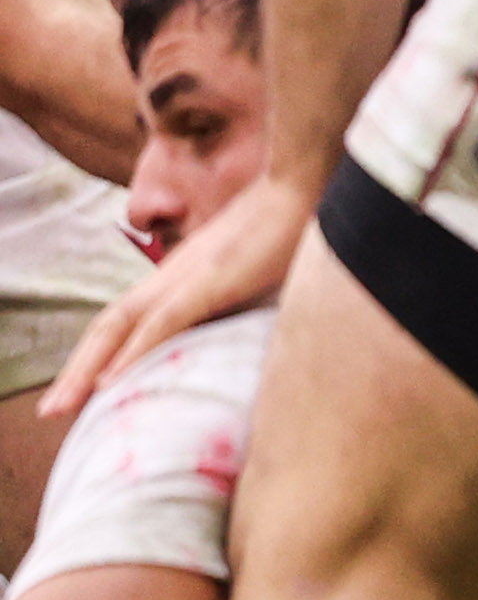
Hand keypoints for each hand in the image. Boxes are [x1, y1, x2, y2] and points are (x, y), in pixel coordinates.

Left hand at [48, 169, 311, 420]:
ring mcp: (185, 277)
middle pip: (108, 327)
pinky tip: (111, 381)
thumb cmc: (291, 233)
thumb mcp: (257, 279)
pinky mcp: (209, 280)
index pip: (124, 322)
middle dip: (77, 371)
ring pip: (119, 326)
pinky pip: (162, 322)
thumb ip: (238, 306)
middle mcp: (170, 277)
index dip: (99, 355)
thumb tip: (236, 339)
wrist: (303, 188)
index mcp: (179, 279)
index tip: (85, 391)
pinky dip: (133, 352)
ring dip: (87, 368)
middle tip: (52, 411)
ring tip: (62, 405)